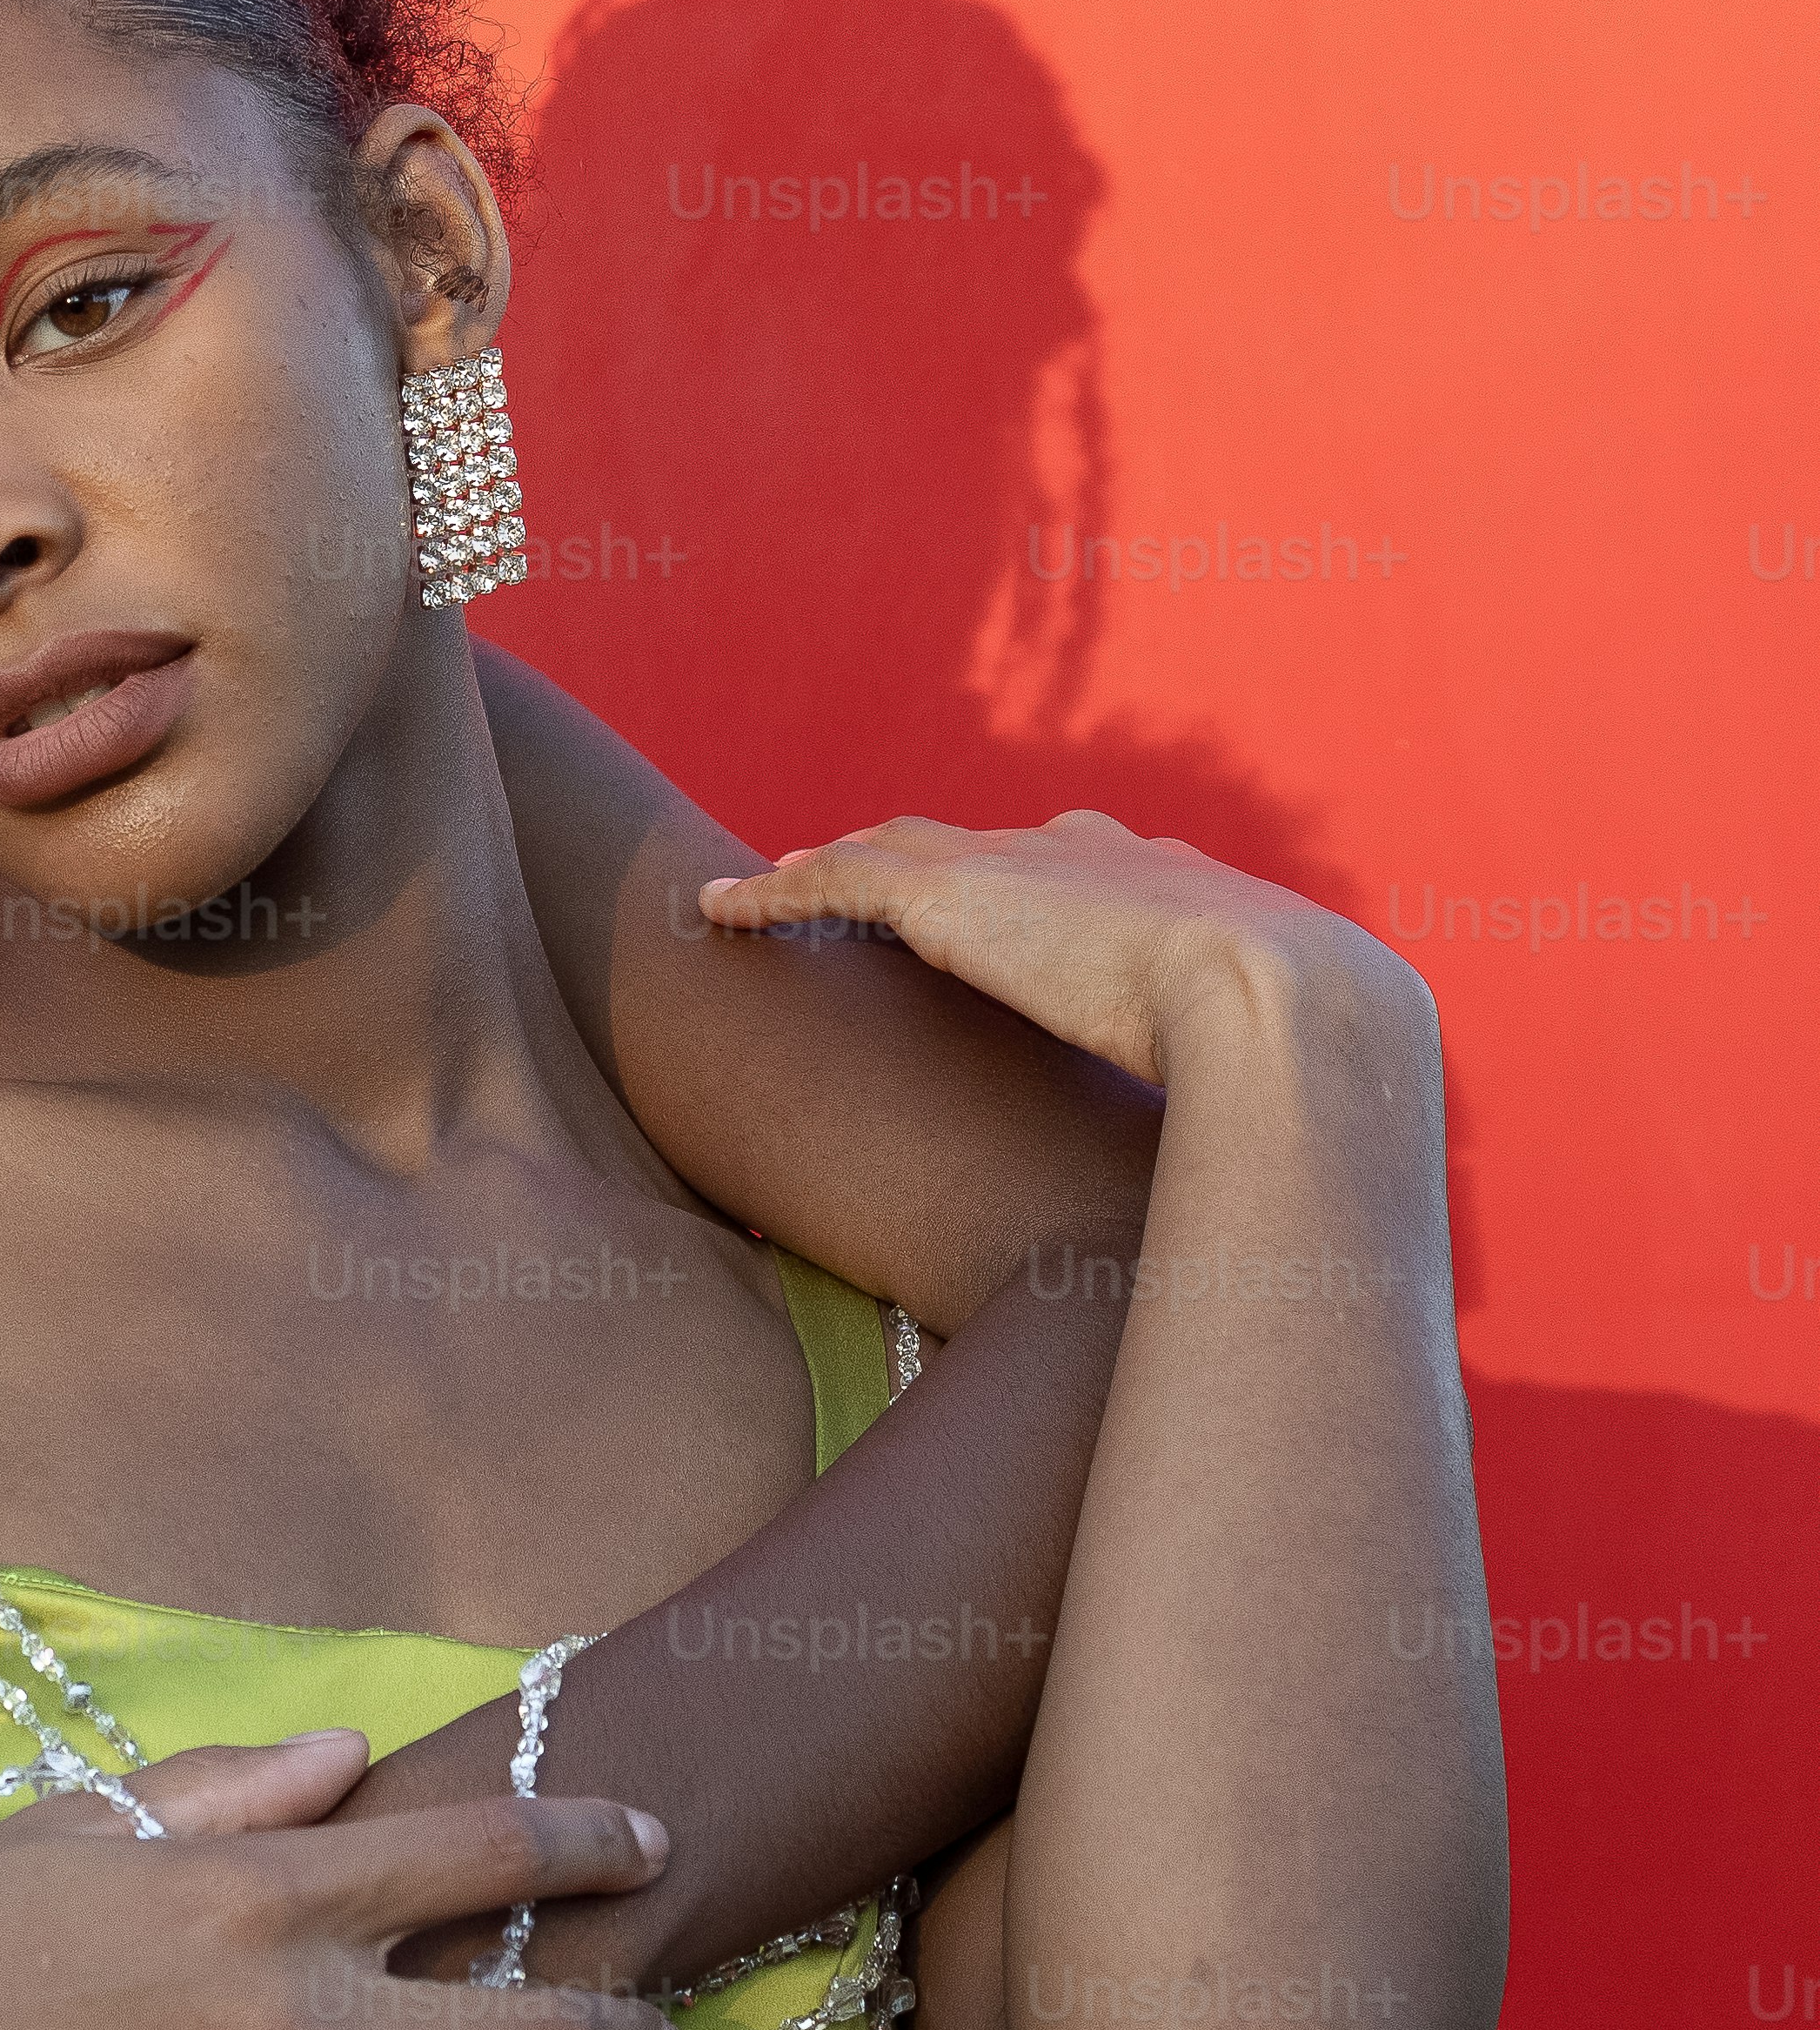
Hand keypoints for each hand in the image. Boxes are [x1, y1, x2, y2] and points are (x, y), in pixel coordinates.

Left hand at [697, 808, 1410, 1092]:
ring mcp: (1019, 871)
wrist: (1286, 1007)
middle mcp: (1088, 861)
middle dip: (918, 865)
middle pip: (976, 850)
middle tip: (866, 885)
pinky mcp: (951, 895)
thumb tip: (1284, 1178)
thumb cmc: (1307, 1060)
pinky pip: (834, 883)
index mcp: (1172, 894)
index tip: (994, 919)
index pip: (1079, 880)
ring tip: (770, 889)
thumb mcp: (1288, 1071)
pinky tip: (721, 909)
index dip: (1026, 896)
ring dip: (829, 868)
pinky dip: (774, 894)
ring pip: (892, 853)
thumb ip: (1260, 1102)